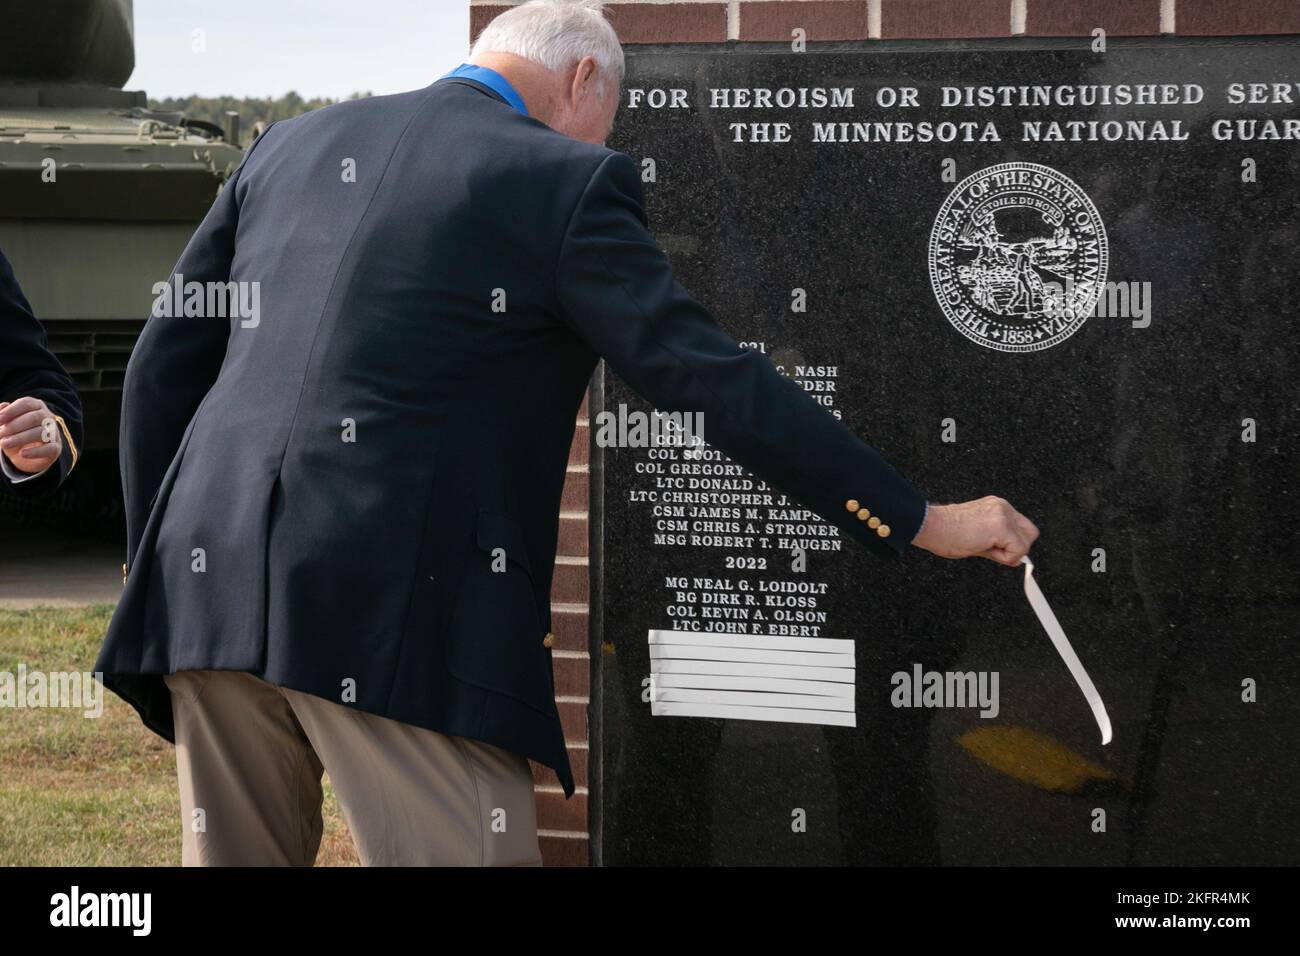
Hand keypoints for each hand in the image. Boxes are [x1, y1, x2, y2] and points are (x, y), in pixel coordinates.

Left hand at [0, 397, 62, 475]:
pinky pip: (49, 448)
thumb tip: (2, 406)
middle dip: (15, 426)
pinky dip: (35, 451)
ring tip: (4, 444)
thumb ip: (3, 415)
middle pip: (35, 417)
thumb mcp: (5, 424)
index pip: (26, 403)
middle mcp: (48, 417)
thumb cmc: (14, 434)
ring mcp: (54, 432)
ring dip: (20, 438)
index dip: (12, 410)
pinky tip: (22, 454)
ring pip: (41, 432)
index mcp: (36, 407)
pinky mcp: (55, 448)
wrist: (24, 455)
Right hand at [911, 496, 1038, 566]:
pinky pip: (1018, 550)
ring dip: (1008, 553)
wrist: (930, 526)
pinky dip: (1005, 557)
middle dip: (1016, 548)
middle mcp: (1003, 507)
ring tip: (983, 548)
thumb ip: (998, 542)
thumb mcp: (977, 535)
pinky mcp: (1001, 526)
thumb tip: (1015, 557)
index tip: (999, 550)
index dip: (1014, 543)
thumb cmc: (945, 532)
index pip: (1021, 527)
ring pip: (1025, 543)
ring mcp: (1003, 515)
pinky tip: (983, 549)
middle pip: (1030, 533)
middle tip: (993, 551)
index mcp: (996, 506)